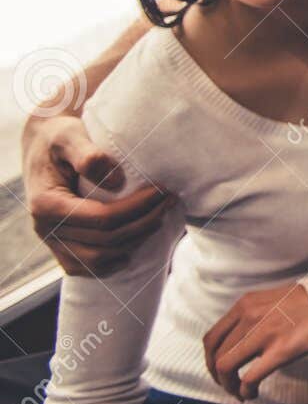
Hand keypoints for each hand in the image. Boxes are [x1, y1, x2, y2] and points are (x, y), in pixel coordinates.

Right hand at [23, 114, 170, 275]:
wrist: (43, 144)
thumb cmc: (58, 137)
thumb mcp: (69, 136)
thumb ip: (88, 155)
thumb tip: (117, 181)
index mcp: (47, 205)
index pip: (102, 219)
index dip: (138, 208)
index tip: (162, 191)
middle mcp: (45, 228)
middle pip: (106, 242)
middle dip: (144, 223)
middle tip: (169, 201)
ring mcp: (52, 242)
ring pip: (99, 260)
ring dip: (134, 242)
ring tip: (159, 217)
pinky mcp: (61, 247)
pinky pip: (88, 267)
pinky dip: (115, 260)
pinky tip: (137, 241)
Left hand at [204, 284, 307, 400]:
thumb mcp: (270, 300)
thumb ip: (252, 315)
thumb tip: (241, 338)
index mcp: (245, 305)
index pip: (212, 338)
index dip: (210, 360)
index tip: (218, 370)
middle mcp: (249, 317)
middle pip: (216, 355)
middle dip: (218, 376)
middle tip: (228, 385)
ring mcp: (263, 334)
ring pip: (226, 367)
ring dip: (229, 385)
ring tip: (239, 392)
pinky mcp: (280, 350)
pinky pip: (250, 377)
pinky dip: (245, 390)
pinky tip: (252, 393)